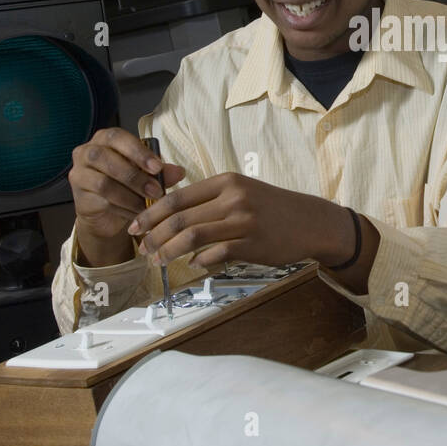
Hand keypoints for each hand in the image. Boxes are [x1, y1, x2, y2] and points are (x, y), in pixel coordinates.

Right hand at [68, 128, 186, 266]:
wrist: (105, 213)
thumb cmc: (126, 184)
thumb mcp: (146, 175)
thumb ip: (160, 172)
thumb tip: (180, 172)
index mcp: (104, 139)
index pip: (117, 136)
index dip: (137, 151)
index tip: (158, 167)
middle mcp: (86, 152)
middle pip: (105, 158)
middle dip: (135, 176)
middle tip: (157, 190)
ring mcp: (79, 175)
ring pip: (103, 183)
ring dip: (130, 195)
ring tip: (149, 204)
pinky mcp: (80, 198)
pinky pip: (102, 202)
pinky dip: (124, 208)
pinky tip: (138, 214)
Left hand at [129, 172, 349, 270]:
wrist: (310, 222)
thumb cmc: (272, 208)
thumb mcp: (242, 191)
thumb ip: (211, 200)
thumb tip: (173, 217)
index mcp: (227, 181)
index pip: (178, 196)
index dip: (152, 213)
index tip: (136, 226)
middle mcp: (233, 198)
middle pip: (180, 217)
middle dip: (154, 235)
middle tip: (142, 248)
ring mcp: (243, 221)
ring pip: (192, 236)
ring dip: (169, 250)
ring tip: (158, 260)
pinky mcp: (252, 244)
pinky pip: (215, 253)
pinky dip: (199, 260)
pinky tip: (192, 264)